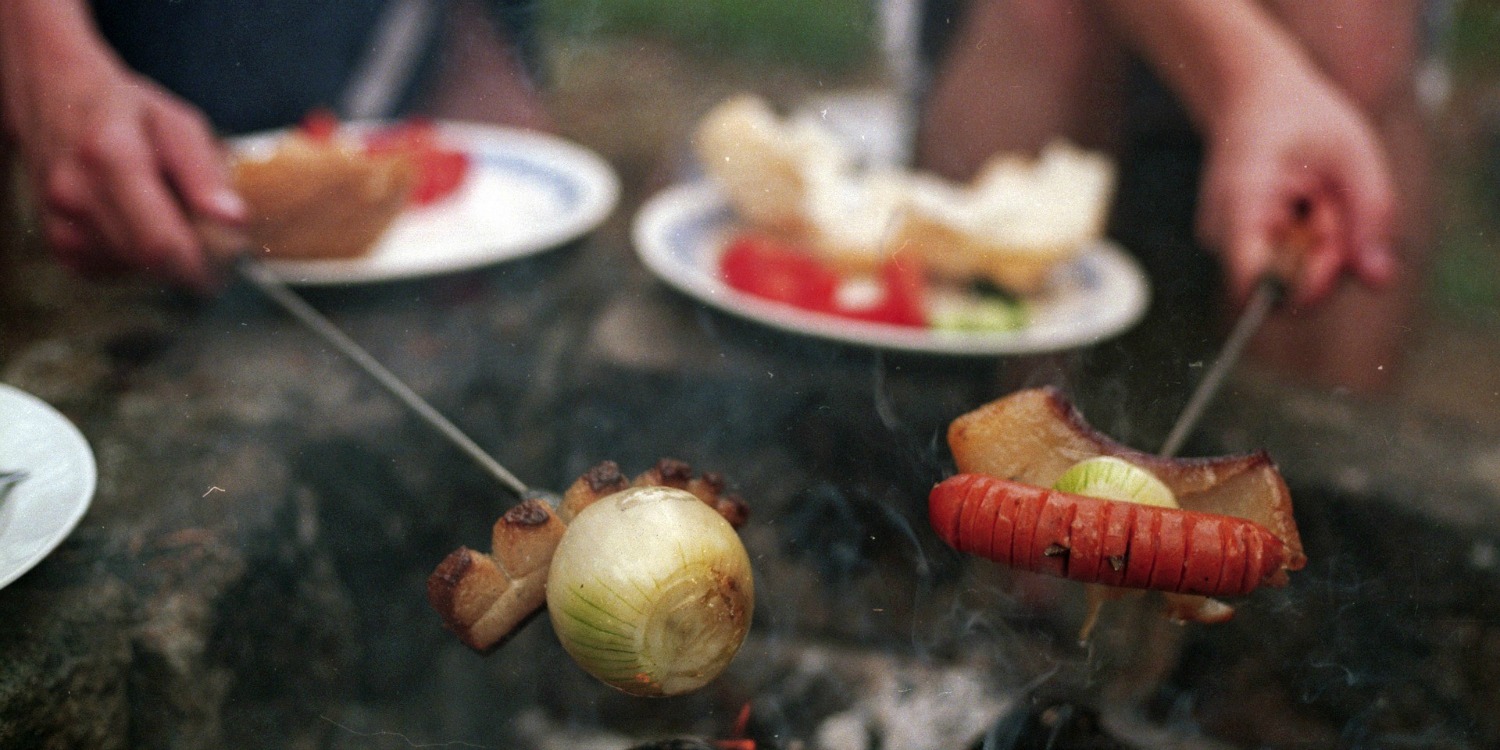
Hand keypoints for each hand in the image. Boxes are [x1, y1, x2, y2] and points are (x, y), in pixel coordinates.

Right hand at [0, 17, 245, 289]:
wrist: (55, 97)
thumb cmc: (128, 110)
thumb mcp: (179, 124)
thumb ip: (206, 173)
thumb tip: (235, 221)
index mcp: (110, 155)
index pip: (159, 242)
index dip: (200, 266)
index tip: (228, 266)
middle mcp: (75, 192)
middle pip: (149, 261)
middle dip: (189, 263)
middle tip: (211, 242)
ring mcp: (59, 219)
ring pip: (133, 269)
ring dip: (162, 257)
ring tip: (165, 215)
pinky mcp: (55, 239)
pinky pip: (110, 270)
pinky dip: (134, 258)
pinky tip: (136, 222)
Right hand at [1194, 67, 1396, 306]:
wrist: (1253, 96)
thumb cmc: (1303, 118)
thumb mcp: (1354, 154)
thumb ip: (1371, 217)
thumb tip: (1379, 281)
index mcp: (1242, 200)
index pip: (1250, 282)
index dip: (1301, 285)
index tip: (1332, 247)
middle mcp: (1220, 230)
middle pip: (1284, 284)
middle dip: (1327, 255)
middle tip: (1333, 200)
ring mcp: (1222, 242)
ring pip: (1288, 277)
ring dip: (1320, 245)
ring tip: (1317, 194)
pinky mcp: (1232, 247)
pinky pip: (1282, 266)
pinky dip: (1306, 242)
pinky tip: (1303, 204)